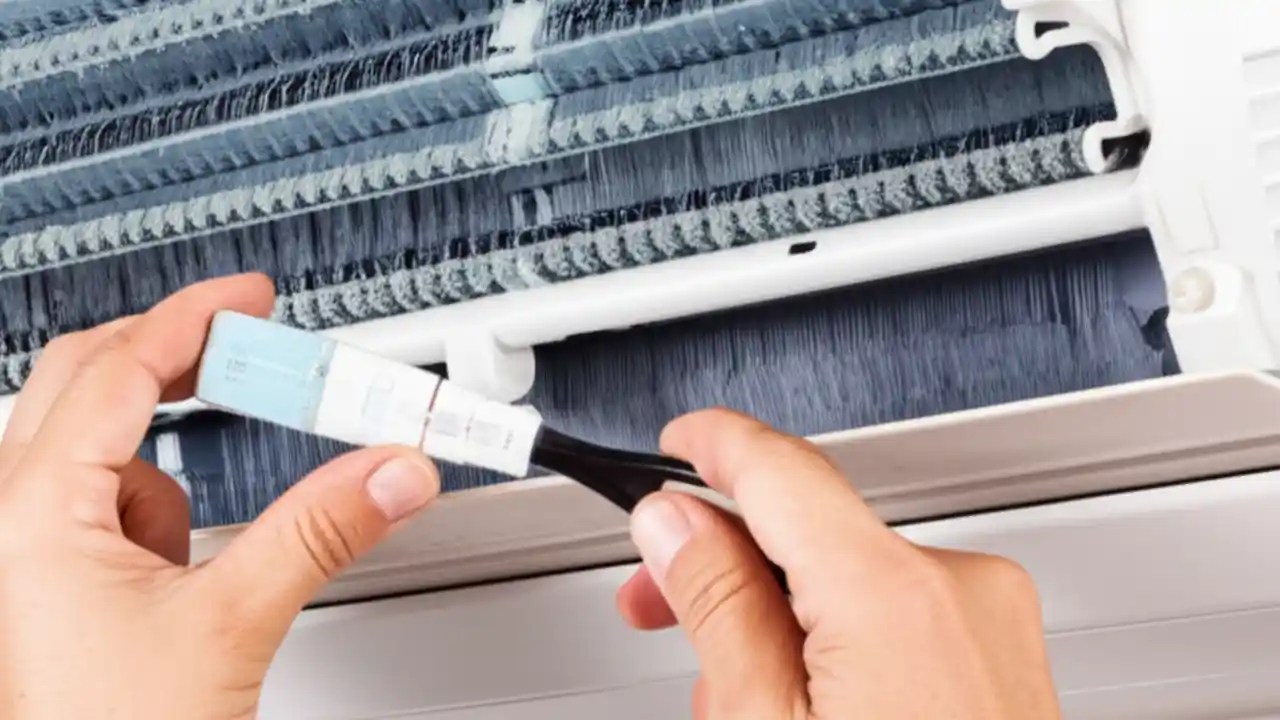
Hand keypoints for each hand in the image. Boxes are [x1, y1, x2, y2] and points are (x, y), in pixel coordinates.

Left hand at [0, 276, 440, 718]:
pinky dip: (154, 517)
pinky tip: (177, 575)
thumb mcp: (231, 623)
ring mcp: (26, 550)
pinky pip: (108, 508)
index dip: (193, 319)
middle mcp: (11, 519)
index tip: (249, 299)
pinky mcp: (51, 578)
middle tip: (246, 352)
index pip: (119, 370)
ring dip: (164, 469)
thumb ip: (322, 531)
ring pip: (103, 453)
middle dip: (177, 367)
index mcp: (33, 512)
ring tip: (201, 541)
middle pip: (91, 384)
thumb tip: (391, 469)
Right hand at [618, 410, 1059, 718]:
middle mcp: (960, 591)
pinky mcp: (1000, 660)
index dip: (709, 447)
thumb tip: (672, 523)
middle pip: (810, 530)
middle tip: (655, 596)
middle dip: (725, 562)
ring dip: (777, 616)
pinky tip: (799, 704)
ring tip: (733, 697)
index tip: (672, 444)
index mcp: (895, 594)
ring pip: (846, 580)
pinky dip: (834, 643)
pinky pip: (893, 618)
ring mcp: (991, 626)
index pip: (779, 469)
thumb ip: (715, 605)